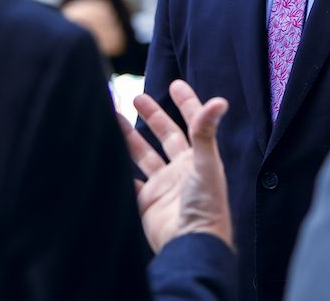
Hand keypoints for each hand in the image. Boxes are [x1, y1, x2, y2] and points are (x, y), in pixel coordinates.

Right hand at [118, 79, 231, 252]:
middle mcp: (182, 170)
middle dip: (153, 116)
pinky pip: (131, 183)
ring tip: (112, 118)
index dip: (187, 104)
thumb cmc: (206, 206)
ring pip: (144, 155)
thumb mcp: (206, 164)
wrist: (190, 245)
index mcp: (199, 159)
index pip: (193, 124)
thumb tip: (220, 101)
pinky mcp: (147, 203)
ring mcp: (164, 187)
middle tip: (136, 98)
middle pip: (166, 136)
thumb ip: (206, 132)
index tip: (176, 84)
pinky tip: (109, 155)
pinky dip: (120, 171)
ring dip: (130, 137)